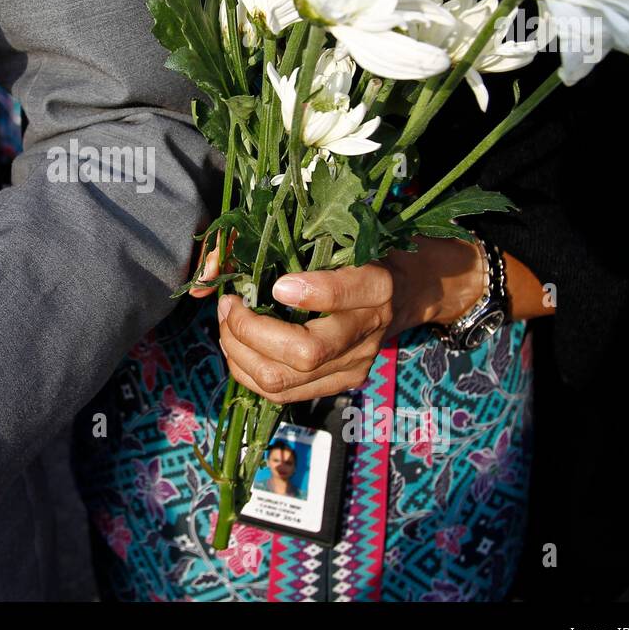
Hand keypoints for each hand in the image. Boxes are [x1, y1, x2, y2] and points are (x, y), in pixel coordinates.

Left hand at [213, 238, 487, 402]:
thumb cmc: (366, 254)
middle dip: (250, 331)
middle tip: (230, 304)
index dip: (312, 293)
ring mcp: (355, 365)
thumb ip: (291, 239)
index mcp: (377, 284)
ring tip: (228, 323)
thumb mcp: (345, 235)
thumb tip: (216, 263)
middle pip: (305, 352)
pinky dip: (247, 371)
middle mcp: (369, 330)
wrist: (412, 292)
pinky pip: (282, 394)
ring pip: (284, 379)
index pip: (349, 294)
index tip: (277, 284)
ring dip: (240, 352)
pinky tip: (237, 346)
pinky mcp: (341, 384)